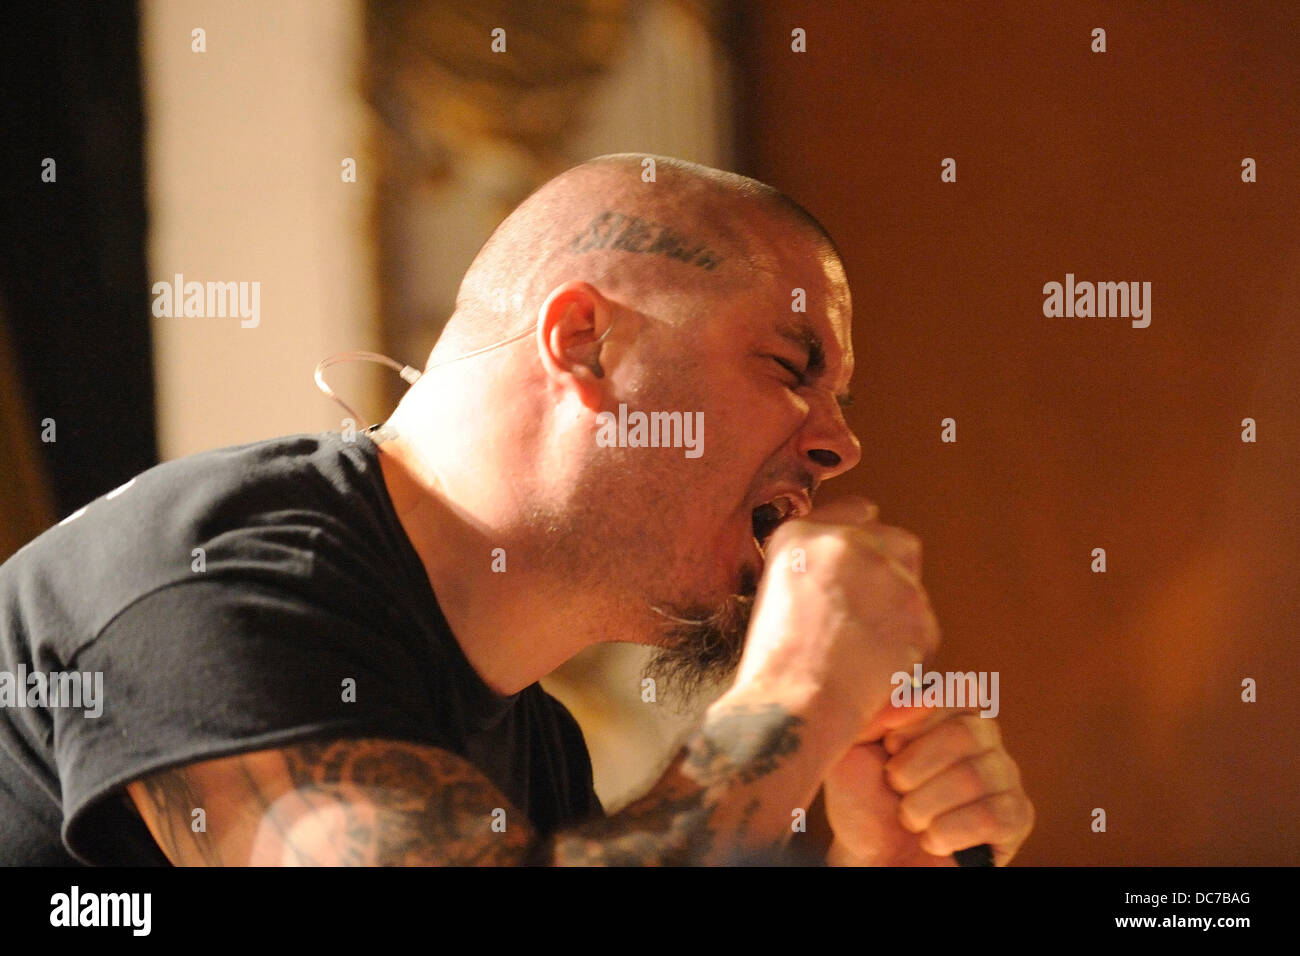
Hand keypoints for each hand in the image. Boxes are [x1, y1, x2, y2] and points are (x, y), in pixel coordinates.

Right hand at [730, 497, 941, 747]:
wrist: (795, 705)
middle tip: (875, 615)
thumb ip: (812, 570)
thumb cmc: (774, 670)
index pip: (856, 512)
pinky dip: (911, 650)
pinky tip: (881, 673)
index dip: (863, 543)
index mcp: (798, 535)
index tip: (860, 570)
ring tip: (867, 655)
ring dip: (901, 616)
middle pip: (897, 542)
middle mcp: (844, 541)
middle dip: (896, 572)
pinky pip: (925, 627)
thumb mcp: (774, 598)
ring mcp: (884, 571)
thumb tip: (847, 577)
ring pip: (913, 588)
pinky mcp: (915, 608)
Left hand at [824, 707, 1033, 865]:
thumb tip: (923, 694)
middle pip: (966, 733)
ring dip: (922, 806)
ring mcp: (1004, 776)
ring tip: (909, 818)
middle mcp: (984, 737)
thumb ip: (878, 711)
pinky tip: (932, 839)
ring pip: (975, 777)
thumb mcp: (851, 746)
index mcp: (948, 710)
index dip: (915, 721)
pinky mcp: (1016, 818)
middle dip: (914, 767)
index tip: (888, 745)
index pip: (957, 691)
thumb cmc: (862, 798)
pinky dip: (946, 832)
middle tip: (895, 786)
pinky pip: (991, 816)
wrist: (869, 858)